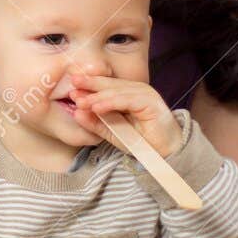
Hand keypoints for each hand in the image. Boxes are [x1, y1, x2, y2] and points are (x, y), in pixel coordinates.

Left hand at [69, 75, 183, 157]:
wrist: (166, 153)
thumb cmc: (141, 142)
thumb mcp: (113, 132)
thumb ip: (96, 123)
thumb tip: (76, 113)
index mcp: (128, 93)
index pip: (105, 86)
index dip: (88, 86)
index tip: (71, 88)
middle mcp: (136, 90)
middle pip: (109, 84)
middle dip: (89, 85)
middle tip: (72, 86)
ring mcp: (144, 94)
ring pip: (116, 92)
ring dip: (97, 97)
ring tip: (81, 101)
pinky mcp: (150, 102)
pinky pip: (126, 100)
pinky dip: (110, 103)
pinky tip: (97, 107)